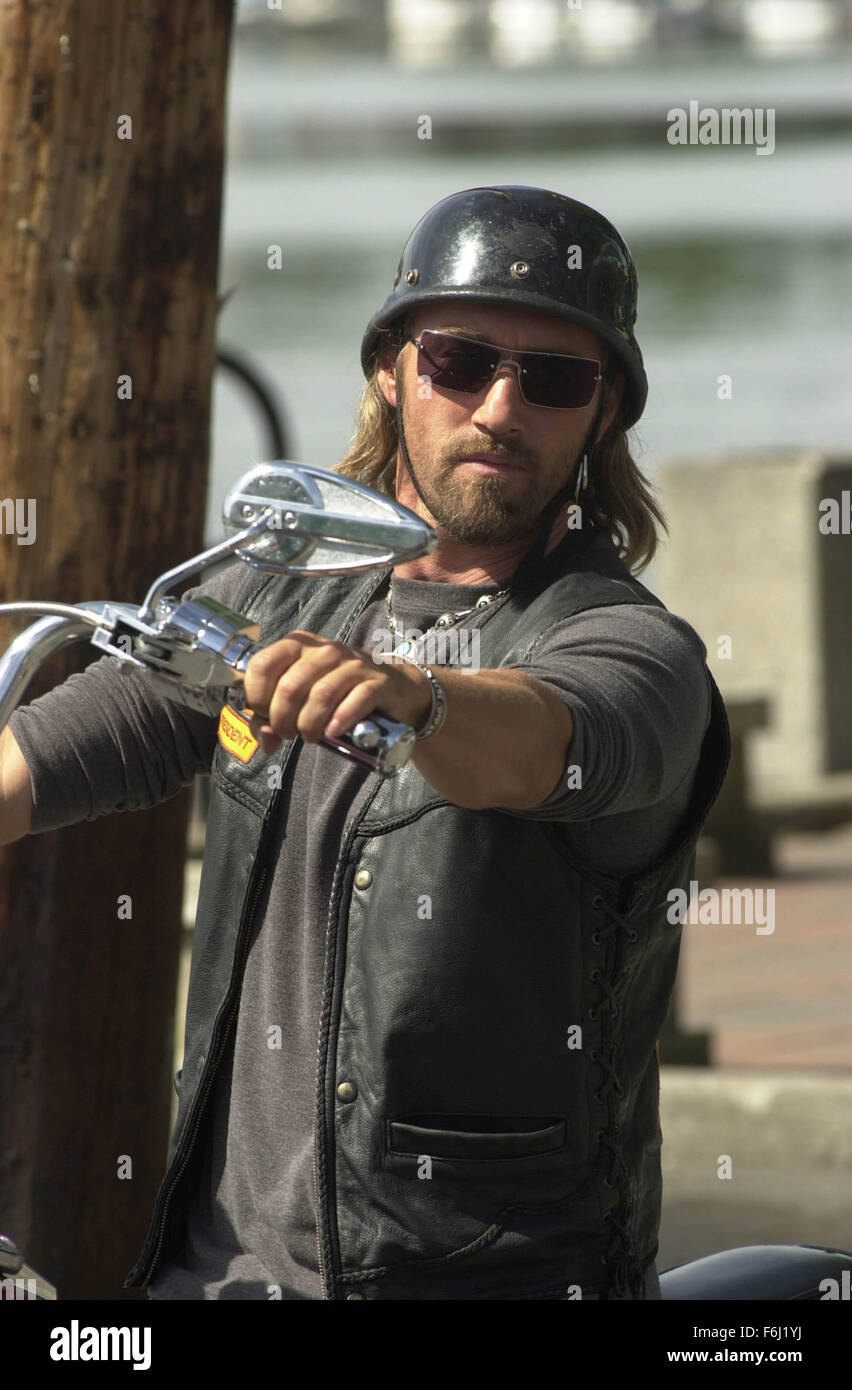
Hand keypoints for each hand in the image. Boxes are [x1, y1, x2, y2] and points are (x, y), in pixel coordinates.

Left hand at [239, 630, 431, 755]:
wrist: (394, 690)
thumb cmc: (338, 694)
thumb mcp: (300, 698)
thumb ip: (272, 717)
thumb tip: (266, 741)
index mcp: (298, 645)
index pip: (261, 666)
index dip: (257, 698)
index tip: (266, 715)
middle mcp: (324, 649)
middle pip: (290, 687)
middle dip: (283, 720)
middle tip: (290, 733)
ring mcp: (352, 663)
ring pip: (320, 695)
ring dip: (310, 725)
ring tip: (311, 736)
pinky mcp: (377, 681)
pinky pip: (355, 700)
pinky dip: (340, 720)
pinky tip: (333, 732)